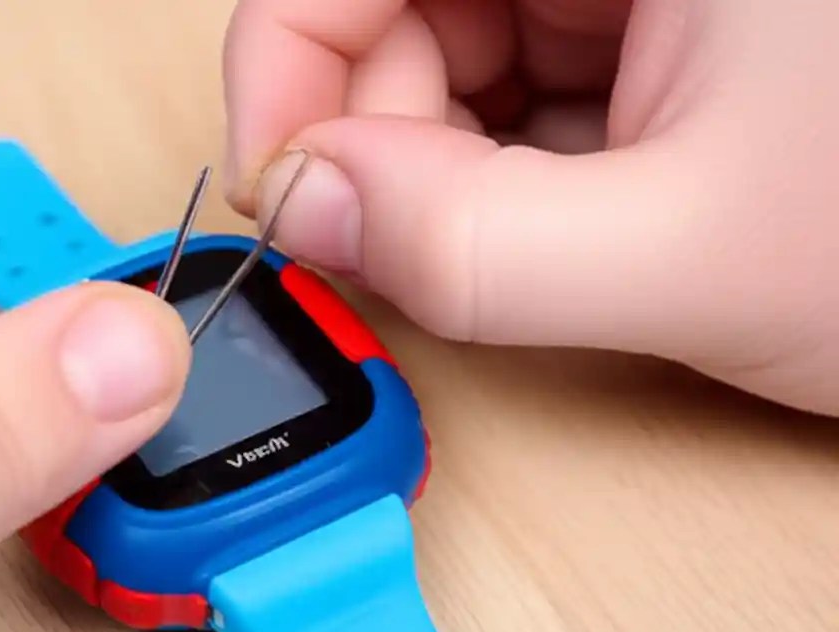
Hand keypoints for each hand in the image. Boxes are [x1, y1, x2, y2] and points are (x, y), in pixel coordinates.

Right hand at [223, 0, 838, 414]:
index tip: (286, 196)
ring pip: (435, 65)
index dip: (289, 71)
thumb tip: (306, 211)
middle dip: (373, 143)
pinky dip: (487, 180)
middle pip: (386, 12)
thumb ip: (477, 248)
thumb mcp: (695, 257)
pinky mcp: (630, 45)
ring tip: (527, 245)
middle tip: (413, 249)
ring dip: (433, 172)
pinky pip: (497, 101)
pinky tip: (556, 228)